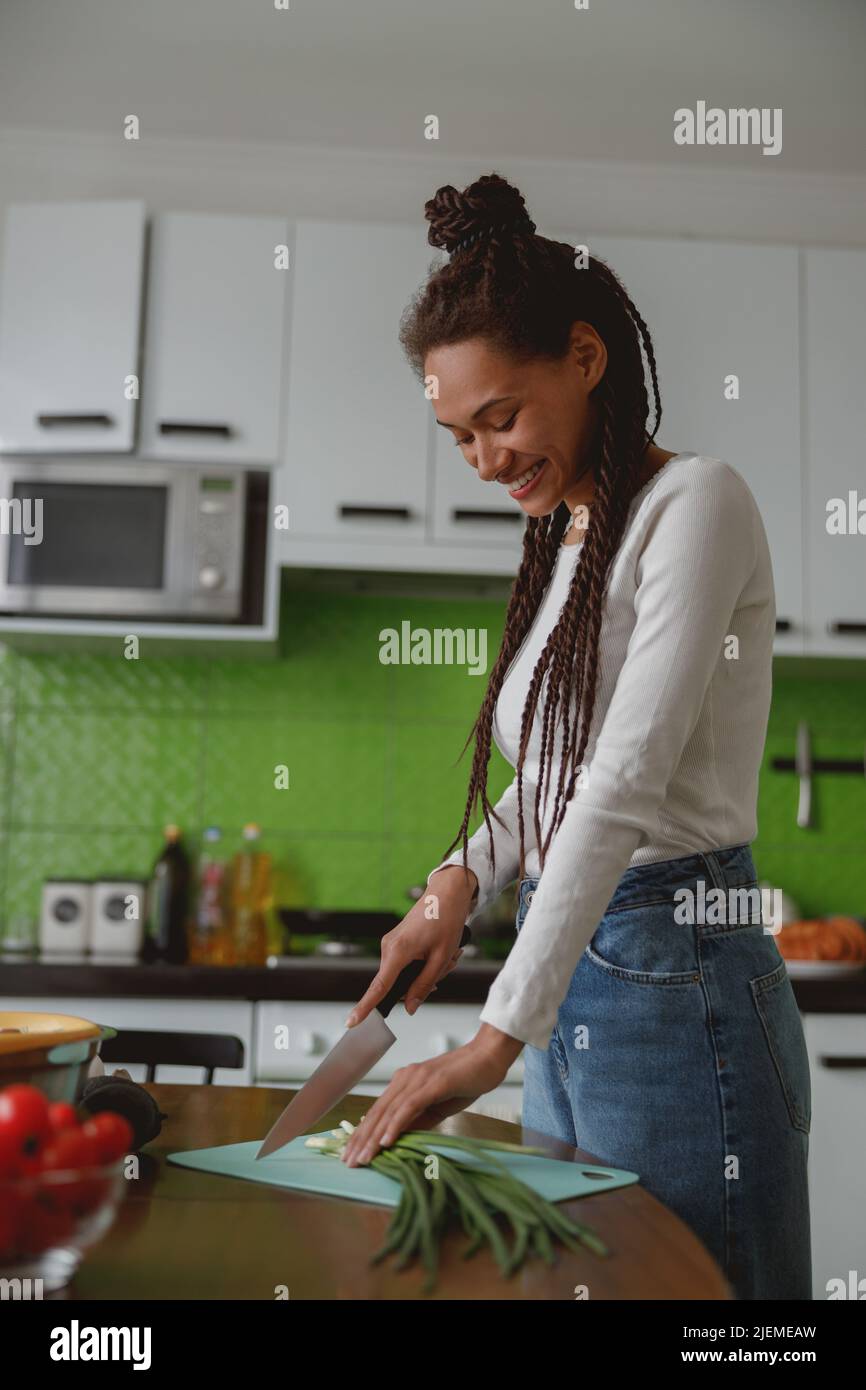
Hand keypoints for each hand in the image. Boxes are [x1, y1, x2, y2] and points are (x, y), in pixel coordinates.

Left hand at [341, 1024, 523, 1166]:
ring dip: (373, 1137)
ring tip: (362, 1157)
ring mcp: (418, 1079)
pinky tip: (385, 1141)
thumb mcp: (438, 1105)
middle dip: (361, 1139)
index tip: (352, 1153)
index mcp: (405, 1082)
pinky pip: (409, 1107)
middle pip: (378, 1112)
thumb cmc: (466, 1080)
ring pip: (389, 1111)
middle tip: (349, 1162)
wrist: (489, 1057)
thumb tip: (399, 1137)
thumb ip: (419, 1119)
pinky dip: (395, 1124)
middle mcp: (406, 1078)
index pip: (379, 1111)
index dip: (363, 1133)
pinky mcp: (432, 1083)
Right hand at [346, 865, 477, 1026]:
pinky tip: (439, 951)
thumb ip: (424, 985)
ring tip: (447, 954)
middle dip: (423, 982)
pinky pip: (405, 963)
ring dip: (426, 971)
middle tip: (448, 964)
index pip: (379, 987)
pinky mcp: (395, 942)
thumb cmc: (446, 920)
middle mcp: (388, 947)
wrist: (446, 893)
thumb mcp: (441, 958)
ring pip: (404, 974)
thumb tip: (410, 1008)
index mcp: (398, 951)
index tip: (352, 1022)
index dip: (366, 1007)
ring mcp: (390, 944)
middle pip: (398, 984)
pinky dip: (423, 963)